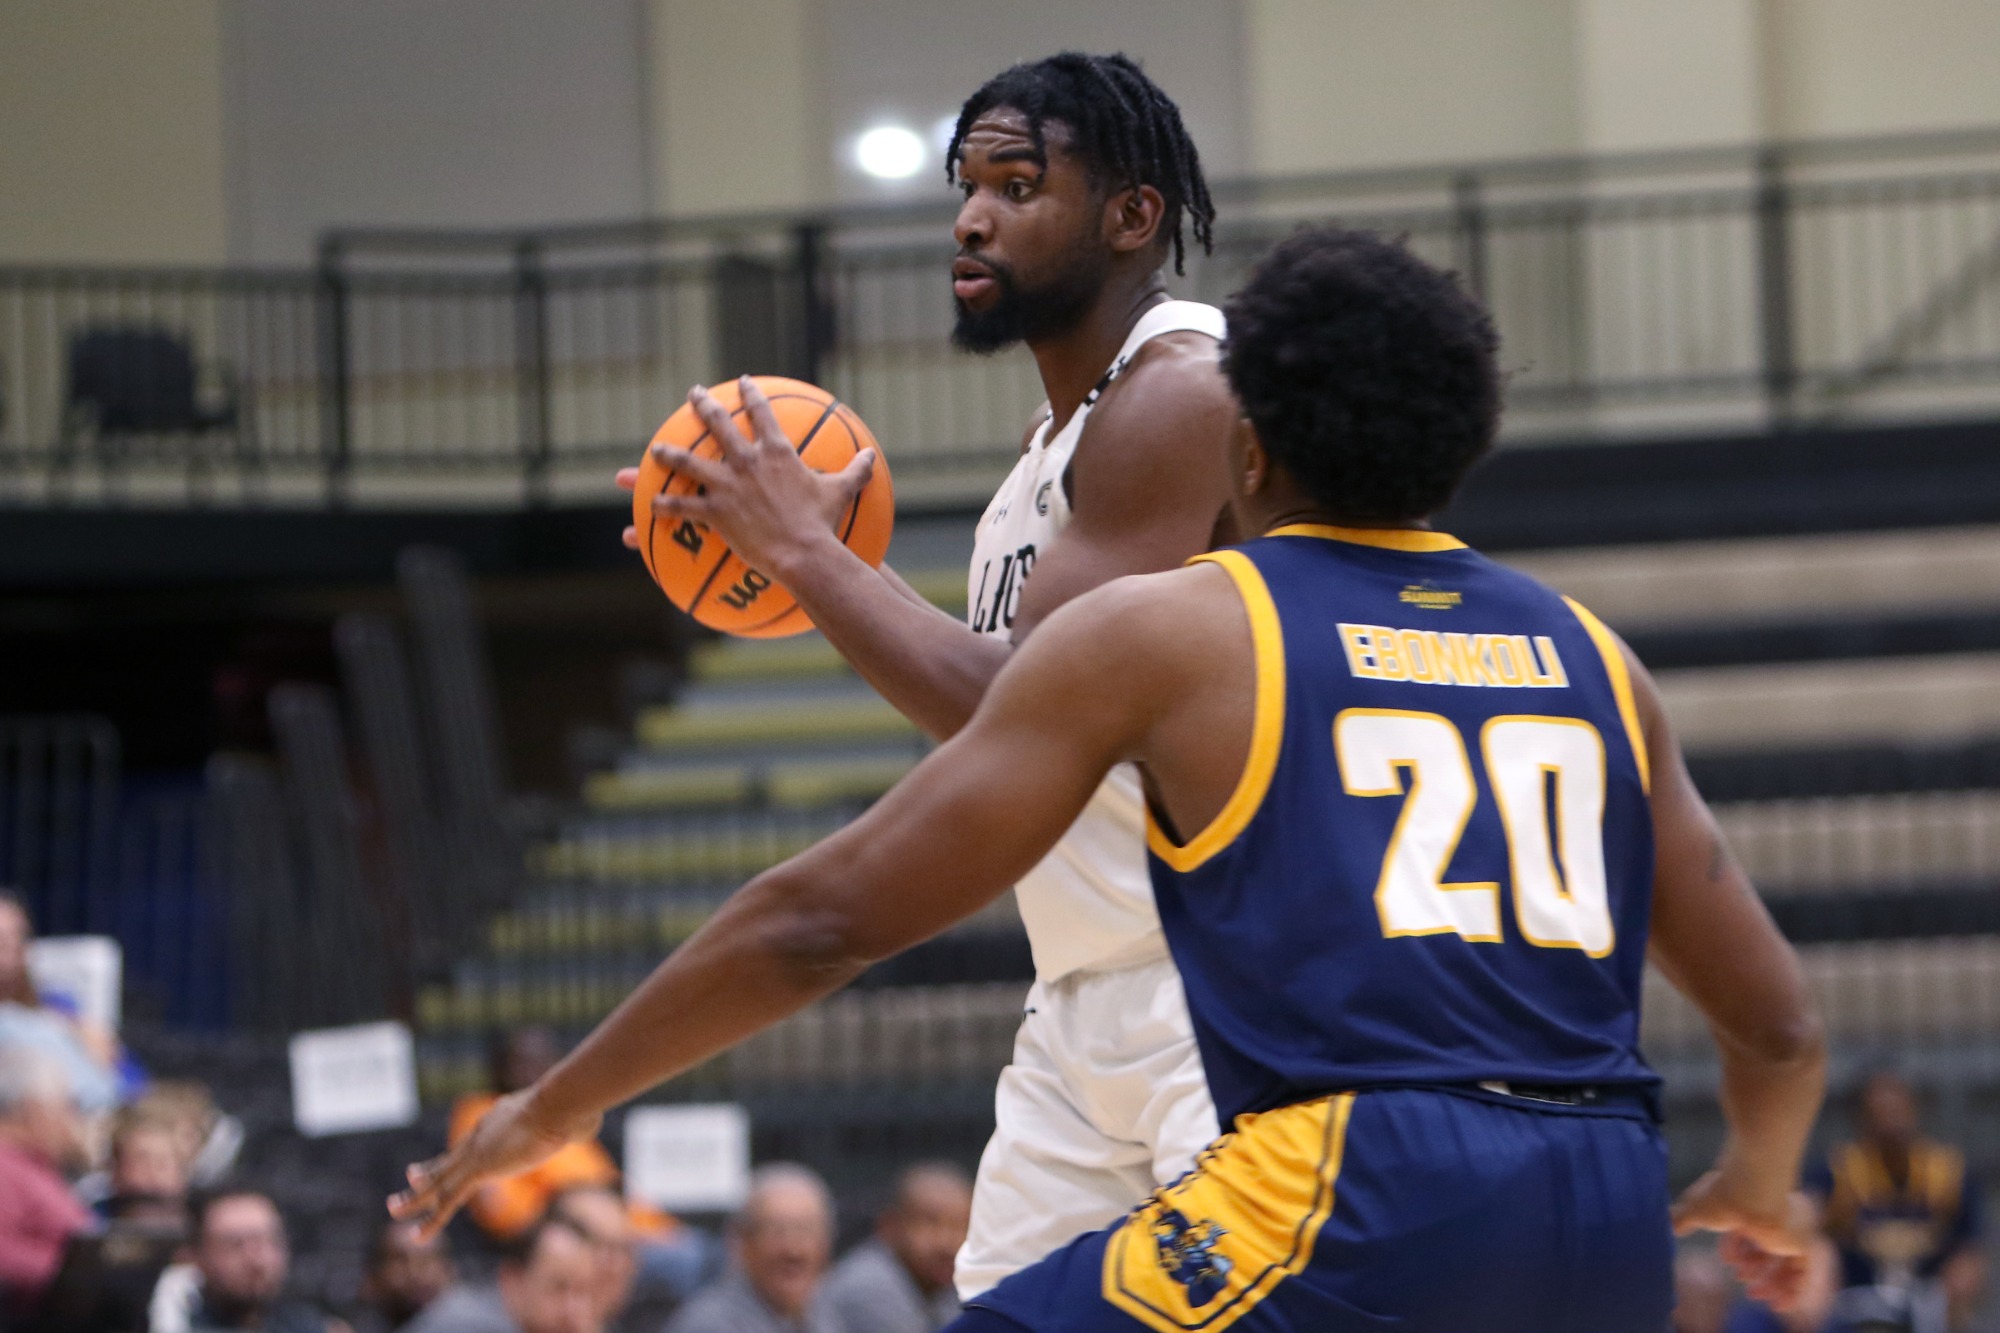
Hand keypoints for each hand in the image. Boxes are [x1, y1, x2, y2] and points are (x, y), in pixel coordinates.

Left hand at [387, 1089, 599, 1240]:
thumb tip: (591, 1122)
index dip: (462, 1153)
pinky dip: (431, 1220)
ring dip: (415, 1197)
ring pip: (438, 1180)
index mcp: (500, 1119)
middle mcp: (482, 1133)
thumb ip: (574, 1121)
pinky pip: (447, 1200)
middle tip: (410, 1177)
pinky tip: (416, 1237)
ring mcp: (477, 1152)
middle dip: (430, 1170)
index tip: (455, 1160)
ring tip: (393, 1208)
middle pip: (451, 1156)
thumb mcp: (571, 1117)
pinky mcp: (477, 1171)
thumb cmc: (573, 1105)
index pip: (476, 1141)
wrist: (559, 1103)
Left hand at [615, 377, 874, 577]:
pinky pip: (684, 506)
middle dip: (703, 405)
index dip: (751, 395)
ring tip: (656, 449)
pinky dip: (667, 505)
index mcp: (776, 452)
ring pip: (689, 462)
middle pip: (717, 424)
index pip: (761, 412)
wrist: (803, 552)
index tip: (743, 383)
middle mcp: (747, 461)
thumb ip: (856, 471)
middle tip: (693, 395)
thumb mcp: (842, 492)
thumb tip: (871, 455)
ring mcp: (728, 485)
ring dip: (670, 453)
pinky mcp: (716, 512)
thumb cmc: (823, 523)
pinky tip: (652, 504)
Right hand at [1672, 1167, 1818, 1311]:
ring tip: (1755, 1294)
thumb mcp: (1694, 1209)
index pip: (1745, 1231)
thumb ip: (1680, 1218)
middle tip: (1741, 1279)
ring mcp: (1788, 1230)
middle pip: (1765, 1247)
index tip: (1728, 1262)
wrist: (1750, 1193)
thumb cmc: (1721, 1198)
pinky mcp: (1801, 1244)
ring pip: (1783, 1262)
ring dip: (1768, 1281)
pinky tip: (1779, 1305)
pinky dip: (1791, 1290)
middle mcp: (1770, 1217)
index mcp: (1748, 1207)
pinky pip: (1802, 1272)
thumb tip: (1665, 1225)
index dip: (1735, 1248)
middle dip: (1752, 1266)